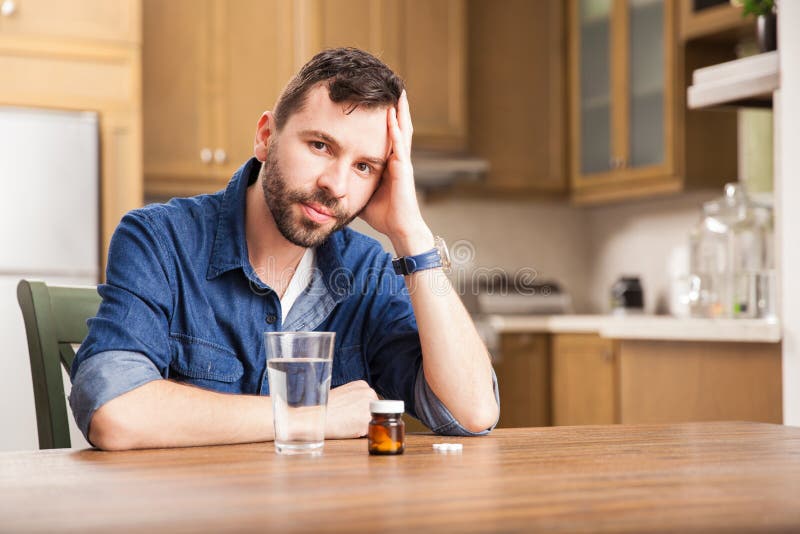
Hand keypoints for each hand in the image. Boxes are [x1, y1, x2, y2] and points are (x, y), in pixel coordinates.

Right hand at [324, 380, 377, 438]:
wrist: (316, 417)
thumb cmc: (324, 407)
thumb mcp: (343, 394)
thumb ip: (356, 398)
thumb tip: (360, 407)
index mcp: (363, 385)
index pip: (371, 400)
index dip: (362, 410)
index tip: (353, 413)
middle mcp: (369, 393)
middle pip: (374, 410)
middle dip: (365, 417)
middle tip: (350, 420)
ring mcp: (369, 407)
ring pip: (373, 421)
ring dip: (364, 425)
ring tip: (348, 424)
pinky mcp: (367, 421)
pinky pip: (369, 431)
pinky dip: (361, 433)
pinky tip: (349, 429)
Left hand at [360, 91, 433, 255]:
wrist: (400, 229)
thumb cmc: (383, 214)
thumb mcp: (359, 192)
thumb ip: (348, 181)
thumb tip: (329, 179)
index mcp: (389, 162)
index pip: (386, 133)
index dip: (384, 116)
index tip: (377, 98)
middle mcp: (398, 159)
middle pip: (397, 126)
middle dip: (395, 106)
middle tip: (392, 85)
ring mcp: (402, 163)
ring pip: (402, 131)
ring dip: (399, 111)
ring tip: (397, 91)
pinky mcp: (404, 171)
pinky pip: (399, 146)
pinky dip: (394, 130)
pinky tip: (390, 116)